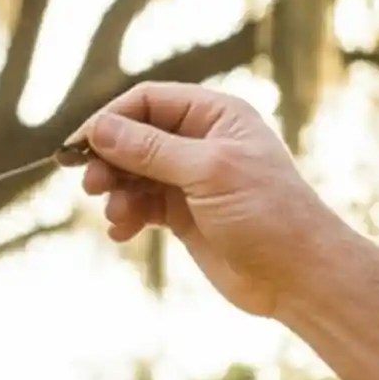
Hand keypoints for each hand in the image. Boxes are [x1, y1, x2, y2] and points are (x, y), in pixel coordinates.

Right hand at [64, 81, 346, 316]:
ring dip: (117, 193)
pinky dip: (126, 216)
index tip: (80, 148)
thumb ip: (149, 149)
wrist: (298, 277)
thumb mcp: (206, 172)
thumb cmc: (267, 215)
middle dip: (109, 160)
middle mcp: (201, 141)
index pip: (147, 102)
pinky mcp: (184, 214)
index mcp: (215, 116)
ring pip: (133, 174)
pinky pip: (141, 205)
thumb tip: (97, 129)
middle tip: (92, 187)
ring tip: (117, 216)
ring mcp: (191, 179)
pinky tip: (122, 232)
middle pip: (134, 137)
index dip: (110, 120)